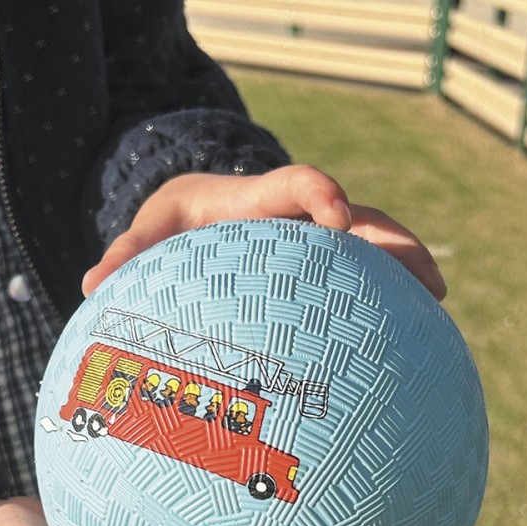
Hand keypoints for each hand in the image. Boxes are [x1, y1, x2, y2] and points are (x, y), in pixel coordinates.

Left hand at [82, 164, 446, 299]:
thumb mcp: (147, 234)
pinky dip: (385, 301)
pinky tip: (406, 341)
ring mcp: (316, 245)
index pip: (299, 183)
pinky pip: (360, 280)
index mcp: (260, 202)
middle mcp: (299, 220)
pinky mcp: (320, 268)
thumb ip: (123, 255)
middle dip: (396, 247)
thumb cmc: (171, 226)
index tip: (338, 218)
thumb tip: (89, 285)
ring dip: (407, 275)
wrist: (195, 213)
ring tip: (437, 312)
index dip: (321, 195)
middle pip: (362, 221)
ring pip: (374, 251)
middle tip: (430, 285)